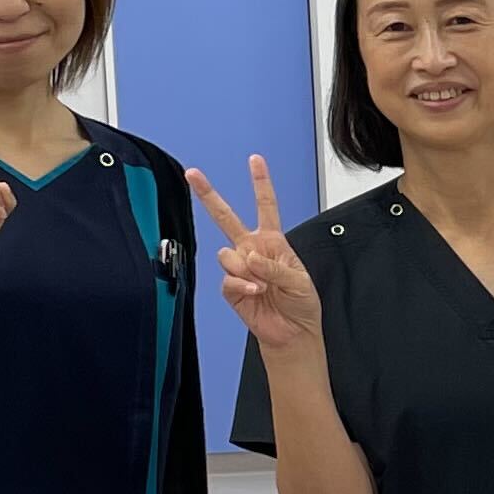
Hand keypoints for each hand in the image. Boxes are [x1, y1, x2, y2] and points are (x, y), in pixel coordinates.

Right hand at [187, 155, 322, 355]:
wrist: (292, 332)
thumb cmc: (300, 304)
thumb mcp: (299, 280)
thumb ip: (276, 266)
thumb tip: (250, 257)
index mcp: (273, 241)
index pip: (265, 206)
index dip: (260, 183)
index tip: (255, 160)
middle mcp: (252, 250)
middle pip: (226, 217)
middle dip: (209, 195)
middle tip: (193, 174)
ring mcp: (239, 268)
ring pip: (228, 254)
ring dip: (246, 268)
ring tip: (264, 284)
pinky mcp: (230, 287)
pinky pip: (228, 278)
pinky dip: (243, 284)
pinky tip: (256, 291)